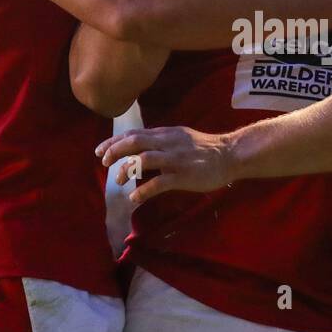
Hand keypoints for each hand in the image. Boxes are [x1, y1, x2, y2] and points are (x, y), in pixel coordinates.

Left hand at [96, 126, 233, 204]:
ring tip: (119, 181)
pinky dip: (143, 191)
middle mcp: (168, 143)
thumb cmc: (206, 149)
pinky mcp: (183, 175)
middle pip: (134, 142)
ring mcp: (175, 159)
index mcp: (166, 133)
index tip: (101, 151)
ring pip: (143, 159)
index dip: (114, 141)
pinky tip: (134, 198)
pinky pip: (158, 182)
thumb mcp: (181, 137)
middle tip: (105, 163)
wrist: (230, 155)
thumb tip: (141, 148)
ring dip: (127, 170)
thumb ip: (162, 141)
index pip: (134, 133)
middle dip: (115, 151)